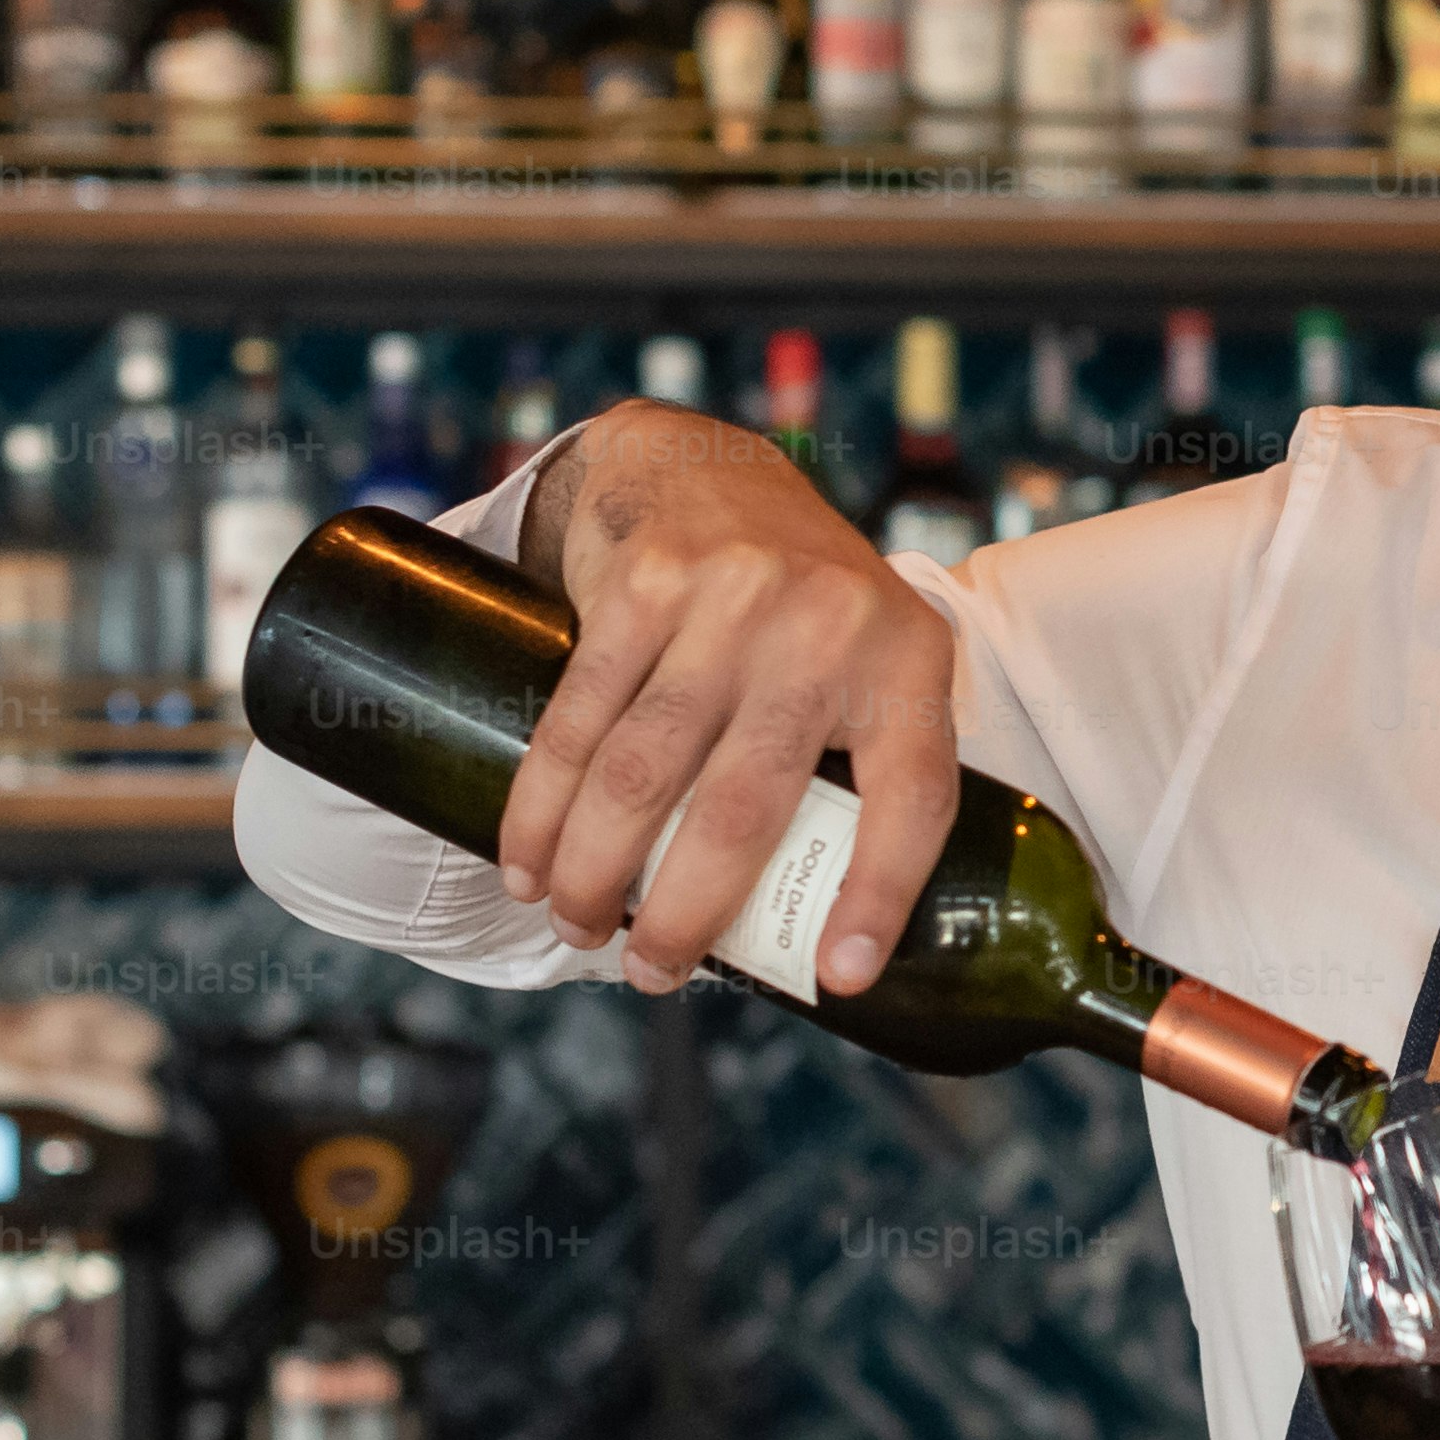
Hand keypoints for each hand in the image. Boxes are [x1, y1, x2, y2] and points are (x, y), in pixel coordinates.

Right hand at [494, 400, 958, 993]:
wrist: (700, 463)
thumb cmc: (796, 601)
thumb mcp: (870, 653)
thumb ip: (861, 758)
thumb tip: (822, 926)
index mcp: (906, 659)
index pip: (911, 796)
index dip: (878, 894)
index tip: (838, 976)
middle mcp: (826, 625)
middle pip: (746, 807)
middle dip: (686, 914)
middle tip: (653, 974)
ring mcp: (730, 600)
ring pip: (645, 774)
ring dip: (596, 872)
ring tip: (577, 926)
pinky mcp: (642, 585)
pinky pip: (578, 720)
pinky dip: (542, 807)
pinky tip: (528, 861)